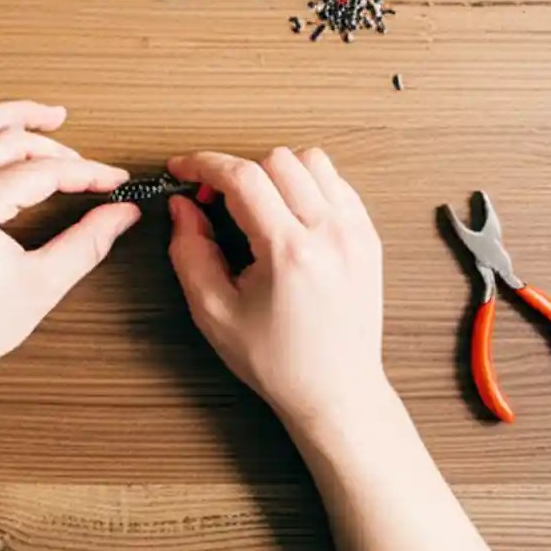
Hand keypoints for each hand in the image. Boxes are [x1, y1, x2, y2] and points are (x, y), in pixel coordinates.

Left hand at [0, 101, 140, 378]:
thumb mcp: (40, 286)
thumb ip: (87, 243)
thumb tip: (121, 214)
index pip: (41, 171)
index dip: (87, 172)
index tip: (116, 182)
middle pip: (12, 141)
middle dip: (60, 150)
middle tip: (94, 171)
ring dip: (18, 118)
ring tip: (54, 118)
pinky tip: (16, 138)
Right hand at [166, 148, 384, 422]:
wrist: (335, 390)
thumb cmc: (278, 361)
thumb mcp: (214, 313)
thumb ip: (190, 252)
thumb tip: (182, 207)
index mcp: (289, 253)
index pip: (242, 177)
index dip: (204, 164)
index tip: (183, 168)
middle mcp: (329, 234)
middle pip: (276, 159)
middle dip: (237, 170)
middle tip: (216, 200)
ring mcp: (355, 233)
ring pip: (311, 160)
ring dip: (275, 171)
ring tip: (256, 204)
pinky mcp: (368, 237)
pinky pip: (337, 183)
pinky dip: (307, 184)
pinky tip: (287, 212)